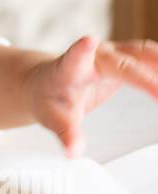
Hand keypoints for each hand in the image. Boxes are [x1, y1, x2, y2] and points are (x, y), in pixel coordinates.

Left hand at [25, 36, 157, 157]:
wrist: (46, 80)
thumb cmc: (48, 96)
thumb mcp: (51, 117)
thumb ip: (65, 133)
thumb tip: (74, 151)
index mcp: (71, 68)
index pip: (76, 57)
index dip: (83, 50)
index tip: (89, 41)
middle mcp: (96, 55)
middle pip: (125, 61)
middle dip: (146, 76)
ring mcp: (114, 54)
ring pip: (145, 53)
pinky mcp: (126, 58)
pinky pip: (151, 59)